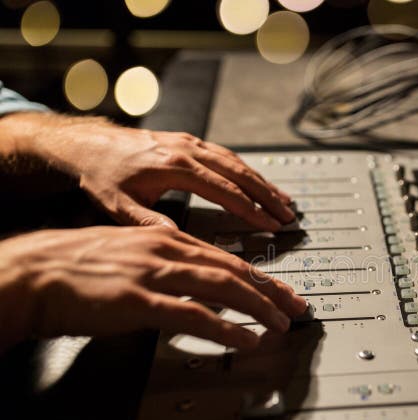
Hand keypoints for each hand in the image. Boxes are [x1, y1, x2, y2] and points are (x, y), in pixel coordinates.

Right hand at [0, 226, 308, 352]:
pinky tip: (244, 338)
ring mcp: (154, 274)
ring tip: (280, 323)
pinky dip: (225, 328)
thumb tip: (190, 279)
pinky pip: (194, 316)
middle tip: (296, 307)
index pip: (224, 255)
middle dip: (271, 290)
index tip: (279, 289)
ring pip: (223, 287)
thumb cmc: (73, 266)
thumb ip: (162, 261)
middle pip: (233, 269)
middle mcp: (165, 250)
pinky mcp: (139, 302)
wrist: (31, 273)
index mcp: (163, 238)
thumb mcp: (128, 253)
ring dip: (258, 308)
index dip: (258, 274)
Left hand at [2, 113, 293, 229]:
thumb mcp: (119, 206)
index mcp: (176, 168)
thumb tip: (178, 239)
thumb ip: (149, 223)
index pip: (225, 191)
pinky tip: (259, 182)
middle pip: (240, 174)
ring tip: (283, 201)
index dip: (251, 210)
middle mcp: (188, 151)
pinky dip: (247, 170)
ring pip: (237, 163)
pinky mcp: (189, 142)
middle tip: (289, 215)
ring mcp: (190, 143)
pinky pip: (226, 156)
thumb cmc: (101, 176)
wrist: (88, 144)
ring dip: (263, 182)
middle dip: (267, 196)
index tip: (270, 224)